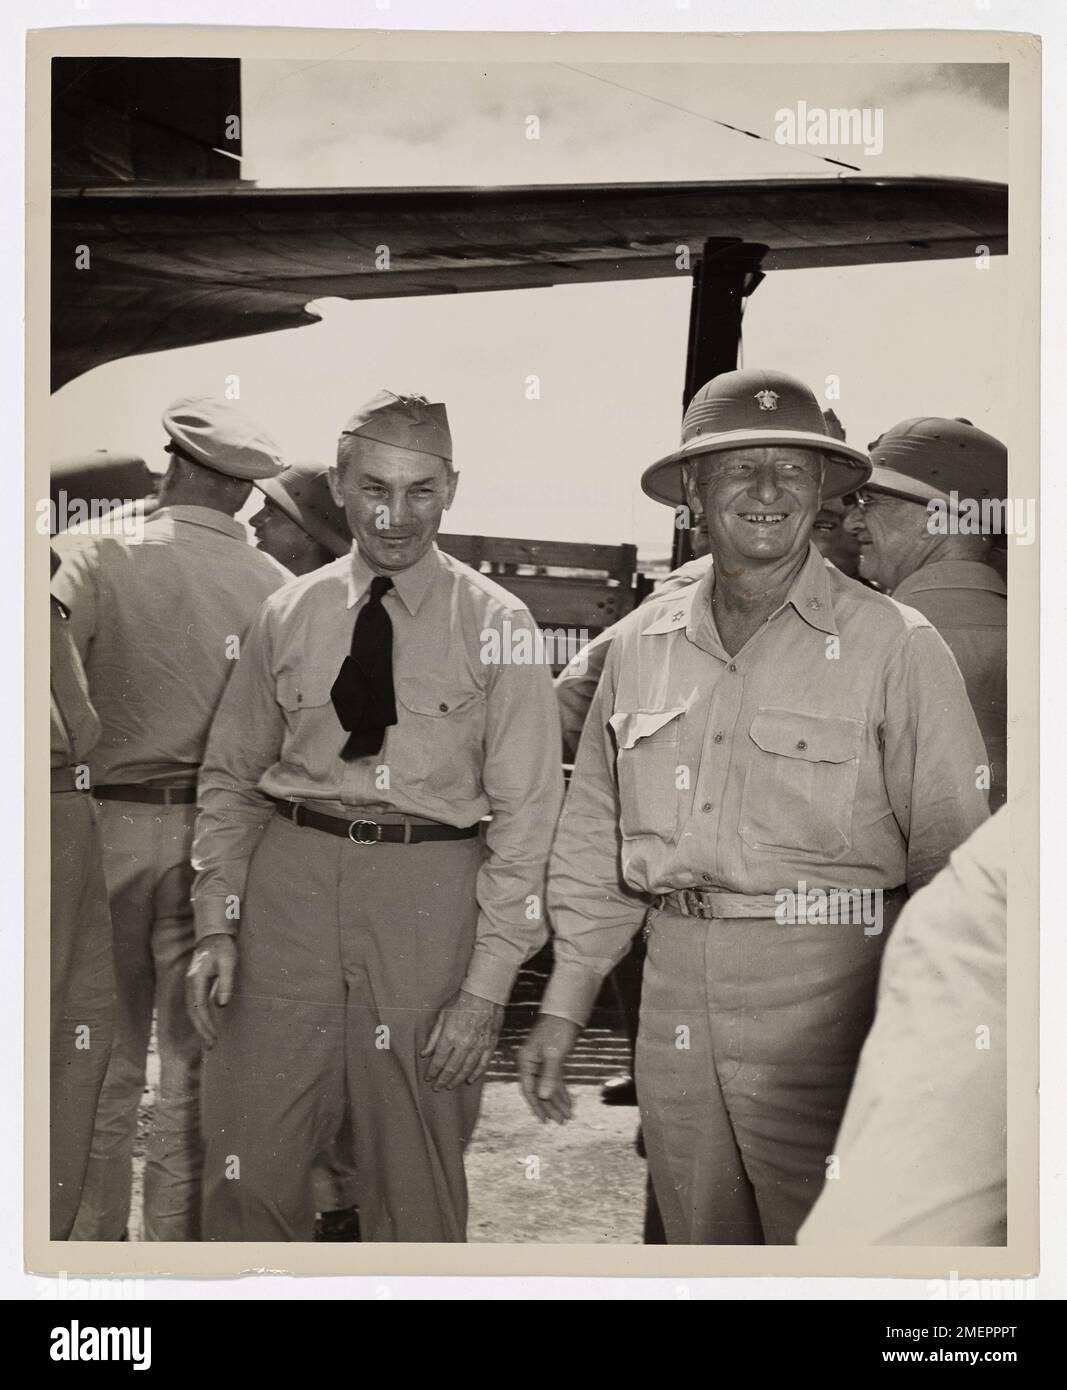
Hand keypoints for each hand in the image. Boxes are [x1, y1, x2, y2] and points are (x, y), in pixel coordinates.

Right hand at [185, 934, 237, 1048]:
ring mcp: (190, 985)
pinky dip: (200, 1018)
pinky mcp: (195, 985)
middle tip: (212, 1046)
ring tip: (209, 1041)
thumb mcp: (228, 962)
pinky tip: (207, 1026)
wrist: (214, 935)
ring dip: (200, 1026)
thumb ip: (225, 982)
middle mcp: (190, 984)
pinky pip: (195, 1006)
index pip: (199, 1008)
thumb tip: (221, 1005)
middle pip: (193, 1013)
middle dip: (202, 1030)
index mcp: (196, 979)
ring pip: (192, 1010)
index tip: (214, 1037)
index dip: (206, 1025)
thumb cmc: (223, 948)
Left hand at [421, 989, 504, 1090]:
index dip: (432, 1072)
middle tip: (437, 1087)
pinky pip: (483, 1064)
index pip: (439, 1061)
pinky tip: (470, 1080)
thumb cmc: (461, 1001)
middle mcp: (464, 1044)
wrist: (485, 993)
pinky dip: (476, 1074)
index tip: (428, 1078)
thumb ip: (433, 1037)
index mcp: (450, 1036)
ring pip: (466, 1069)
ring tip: (450, 1086)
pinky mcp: (490, 1044)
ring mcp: (478, 1045)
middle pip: (451, 1069)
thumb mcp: (442, 1016)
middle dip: (442, 1080)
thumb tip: (424, 1053)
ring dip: (457, 1080)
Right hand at [517, 1014, 580, 1123]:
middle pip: (539, 1090)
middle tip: (561, 1121)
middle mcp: (531, 1063)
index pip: (529, 1089)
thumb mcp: (554, 1054)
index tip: (544, 1120)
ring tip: (567, 1116)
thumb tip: (543, 1097)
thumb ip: (548, 1076)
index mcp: (526, 1061)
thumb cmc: (558, 1030)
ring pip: (548, 1086)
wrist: (566, 1013)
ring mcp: (541, 1062)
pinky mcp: (551, 1060)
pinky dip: (561, 1091)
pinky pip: (555, 1080)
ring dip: (557, 1101)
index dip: (536, 1106)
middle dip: (550, 1107)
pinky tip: (568, 1102)